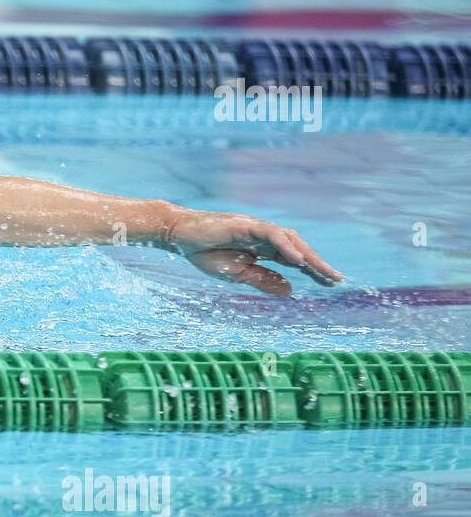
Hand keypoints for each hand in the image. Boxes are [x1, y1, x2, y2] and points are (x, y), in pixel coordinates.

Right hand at [163, 207, 342, 296]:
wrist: (180, 237)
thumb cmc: (205, 253)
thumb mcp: (238, 274)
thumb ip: (263, 280)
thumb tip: (290, 291)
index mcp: (263, 249)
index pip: (294, 259)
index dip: (312, 270)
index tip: (330, 283)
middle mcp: (265, 237)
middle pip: (298, 249)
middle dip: (317, 264)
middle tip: (336, 280)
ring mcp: (256, 229)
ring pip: (290, 240)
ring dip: (308, 256)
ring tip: (324, 271)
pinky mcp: (246, 225)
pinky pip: (272, 235)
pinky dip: (286, 246)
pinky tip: (298, 260)